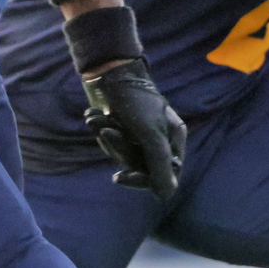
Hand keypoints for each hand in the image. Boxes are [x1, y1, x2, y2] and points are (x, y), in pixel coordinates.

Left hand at [81, 58, 186, 199]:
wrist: (111, 71)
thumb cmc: (136, 101)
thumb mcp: (150, 135)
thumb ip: (159, 165)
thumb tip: (166, 196)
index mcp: (174, 138)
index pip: (165, 175)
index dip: (143, 179)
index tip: (120, 177)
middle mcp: (161, 138)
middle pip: (140, 165)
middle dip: (118, 149)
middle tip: (106, 133)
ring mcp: (143, 135)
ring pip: (123, 154)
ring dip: (106, 136)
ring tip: (97, 118)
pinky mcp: (125, 128)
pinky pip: (113, 142)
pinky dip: (102, 129)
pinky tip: (94, 116)